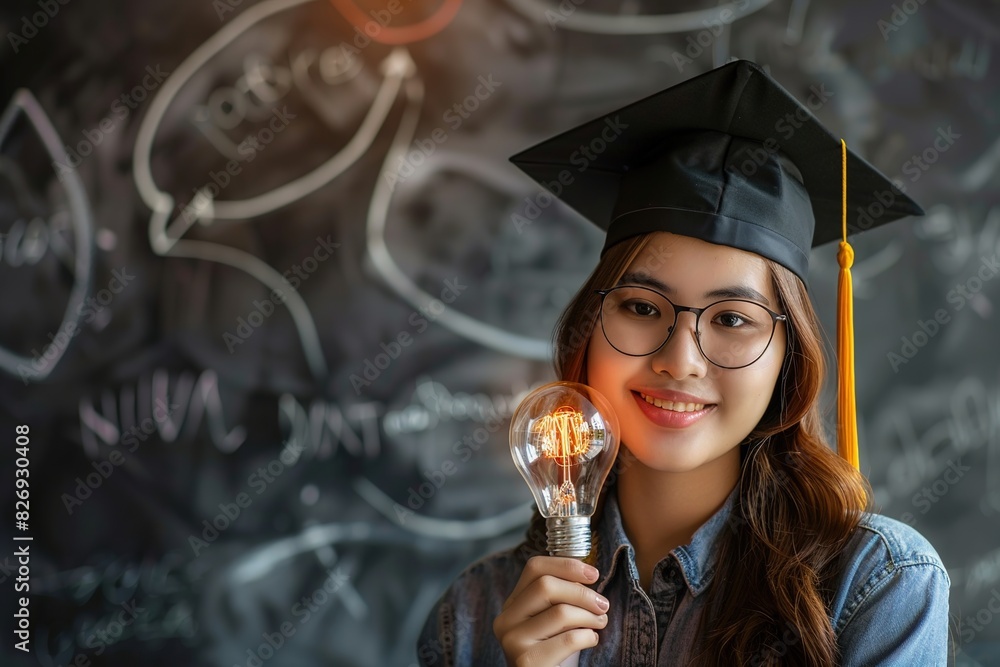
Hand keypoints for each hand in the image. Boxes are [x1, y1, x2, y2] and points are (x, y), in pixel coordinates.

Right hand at [493, 555, 608, 666]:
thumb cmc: (555, 653)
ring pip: (560, 612)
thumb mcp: (553, 621)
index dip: (566, 565)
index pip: (534, 568)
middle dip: (582, 593)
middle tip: (603, 605)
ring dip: (590, 616)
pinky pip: (568, 639)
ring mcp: (513, 640)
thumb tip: (586, 574)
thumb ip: (561, 597)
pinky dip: (588, 637)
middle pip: (546, 585)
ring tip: (600, 623)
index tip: (593, 574)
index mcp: (512, 604)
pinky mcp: (527, 661)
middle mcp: (506, 619)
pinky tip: (591, 640)